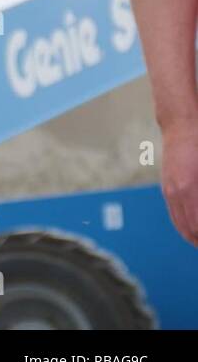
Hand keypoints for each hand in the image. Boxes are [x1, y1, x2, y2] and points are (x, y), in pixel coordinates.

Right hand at [161, 121, 197, 246]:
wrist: (182, 124)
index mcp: (189, 189)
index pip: (197, 228)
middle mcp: (176, 193)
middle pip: (188, 230)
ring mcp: (169, 190)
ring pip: (180, 224)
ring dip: (192, 237)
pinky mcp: (168, 187)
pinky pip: (175, 214)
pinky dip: (184, 227)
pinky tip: (193, 231)